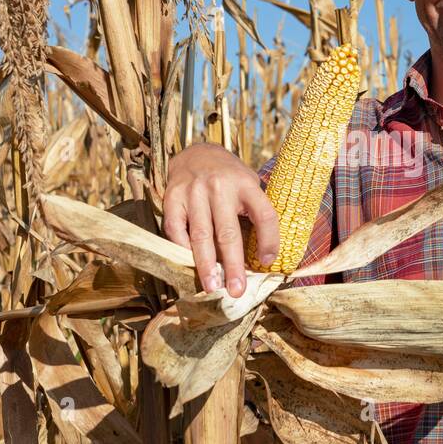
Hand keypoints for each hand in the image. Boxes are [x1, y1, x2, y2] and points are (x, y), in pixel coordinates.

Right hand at [162, 143, 279, 294]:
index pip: (264, 215)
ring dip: (206, 265)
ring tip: (212, 287)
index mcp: (246, 184)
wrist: (196, 153)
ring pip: (201, 235)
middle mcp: (220, 187)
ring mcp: (194, 192)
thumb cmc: (229, 177)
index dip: (269, 240)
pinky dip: (182, 250)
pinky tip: (189, 266)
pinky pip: (176, 230)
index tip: (268, 261)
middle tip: (237, 290)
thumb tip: (264, 255)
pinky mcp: (173, 198)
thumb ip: (256, 212)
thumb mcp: (249, 184)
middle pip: (228, 233)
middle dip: (233, 265)